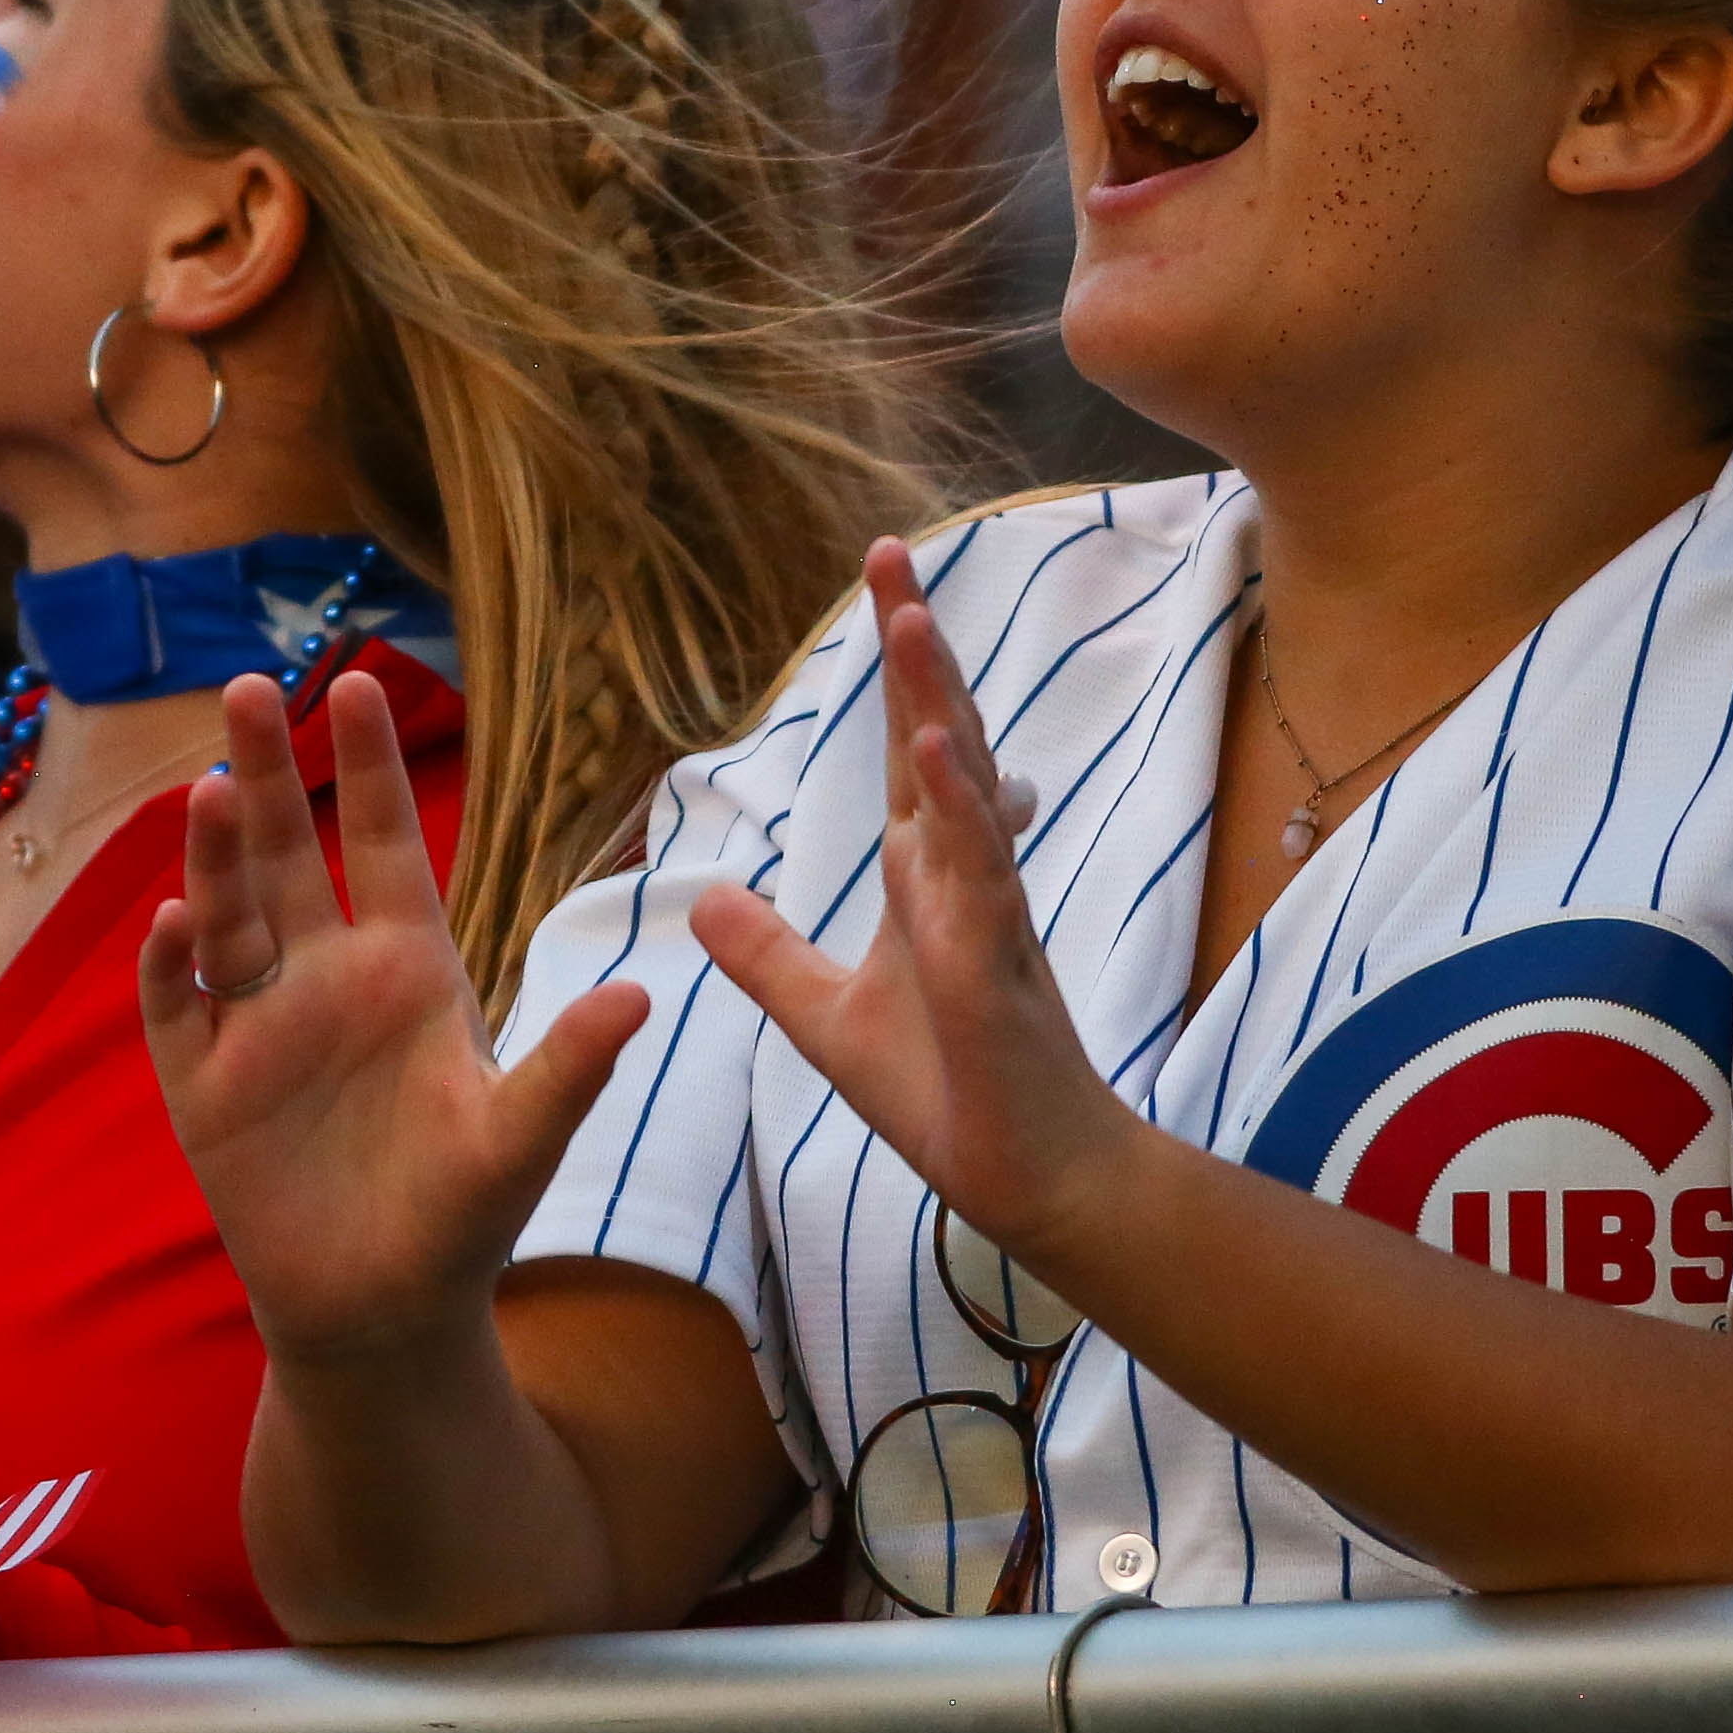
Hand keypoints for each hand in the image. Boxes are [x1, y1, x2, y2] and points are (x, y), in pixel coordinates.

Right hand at [139, 667, 654, 1368]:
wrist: (383, 1309)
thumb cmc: (462, 1215)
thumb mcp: (520, 1138)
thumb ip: (568, 1067)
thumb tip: (637, 996)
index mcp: (405, 967)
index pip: (380, 842)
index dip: (367, 766)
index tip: (353, 680)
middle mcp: (324, 976)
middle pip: (287, 854)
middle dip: (266, 773)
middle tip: (249, 686)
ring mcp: (257, 1026)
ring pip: (227, 916)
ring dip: (215, 855)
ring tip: (208, 788)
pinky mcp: (204, 1087)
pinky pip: (177, 1011)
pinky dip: (169, 968)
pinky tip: (172, 924)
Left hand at [682, 539, 1145, 1271]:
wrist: (1025, 1178)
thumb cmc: (947, 1092)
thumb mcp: (826, 1017)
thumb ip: (770, 957)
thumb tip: (707, 903)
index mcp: (924, 875)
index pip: (905, 746)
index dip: (896, 666)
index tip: (882, 579)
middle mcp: (959, 872)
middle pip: (937, 732)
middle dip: (916, 645)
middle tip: (891, 554)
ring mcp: (985, 909)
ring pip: (961, 784)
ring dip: (936, 701)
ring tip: (910, 621)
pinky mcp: (997, 961)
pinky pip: (978, 870)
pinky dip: (959, 808)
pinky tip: (933, 751)